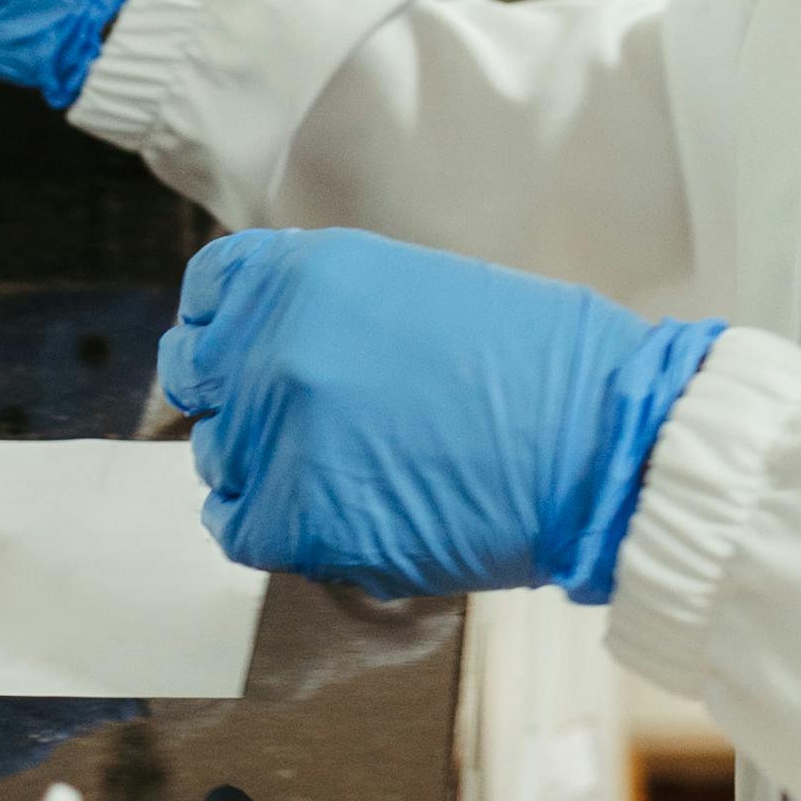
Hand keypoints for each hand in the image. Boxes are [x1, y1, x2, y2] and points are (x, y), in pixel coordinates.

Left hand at [159, 227, 719, 603]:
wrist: (598, 441)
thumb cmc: (539, 365)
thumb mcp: (419, 288)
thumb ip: (333, 307)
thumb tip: (279, 339)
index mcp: (306, 273)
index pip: (211, 290)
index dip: (224, 321)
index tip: (241, 344)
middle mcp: (273, 345)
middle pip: (202, 376)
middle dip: (238, 394)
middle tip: (294, 417)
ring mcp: (277, 434)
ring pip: (220, 456)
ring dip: (261, 463)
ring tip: (341, 469)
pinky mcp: (293, 519)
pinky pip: (240, 526)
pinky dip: (273, 525)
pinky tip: (331, 513)